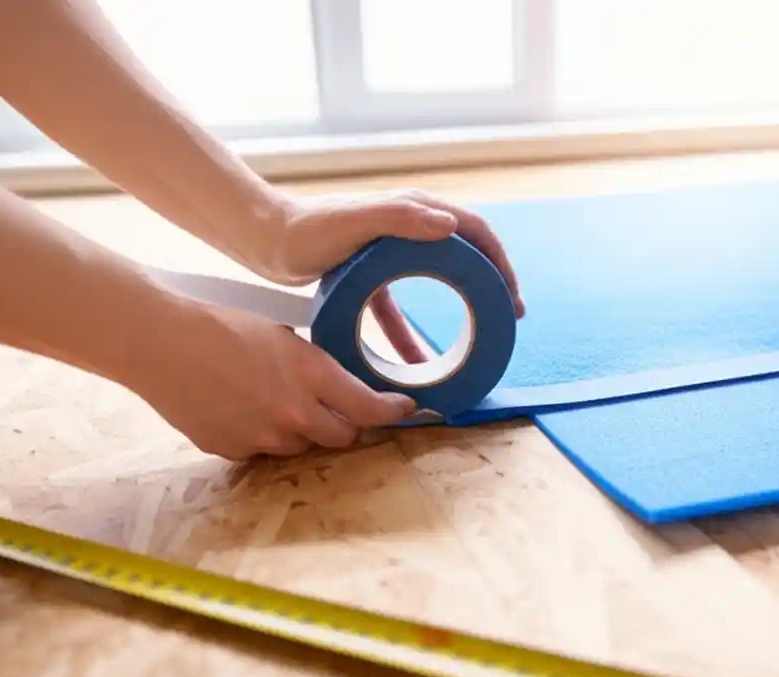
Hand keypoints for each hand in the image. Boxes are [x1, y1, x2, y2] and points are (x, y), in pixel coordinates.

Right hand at [130, 301, 416, 459]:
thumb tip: (335, 384)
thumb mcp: (280, 335)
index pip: (369, 408)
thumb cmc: (220, 325)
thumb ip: (311, 366)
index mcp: (310, 373)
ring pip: (301, 447)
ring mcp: (263, 437)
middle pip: (342, 437)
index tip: (405, 409)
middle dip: (346, 425)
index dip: (393, 411)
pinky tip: (241, 409)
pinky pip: (262, 452)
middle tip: (340, 411)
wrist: (161, 343)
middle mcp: (294, 412)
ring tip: (274, 402)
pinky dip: (261, 436)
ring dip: (300, 431)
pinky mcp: (234, 451)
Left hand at [251, 188, 524, 363]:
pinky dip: (412, 335)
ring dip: (460, 310)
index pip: (476, 232)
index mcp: (415, 211)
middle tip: (510, 317)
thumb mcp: (357, 222)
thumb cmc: (309, 228)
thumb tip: (452, 227)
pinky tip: (418, 362)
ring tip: (479, 339)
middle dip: (493, 285)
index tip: (512, 298)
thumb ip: (401, 218)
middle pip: (467, 255)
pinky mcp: (371, 276)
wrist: (266, 238)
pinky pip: (401, 310)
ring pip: (438, 284)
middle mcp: (410, 227)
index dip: (501, 264)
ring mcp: (392, 252)